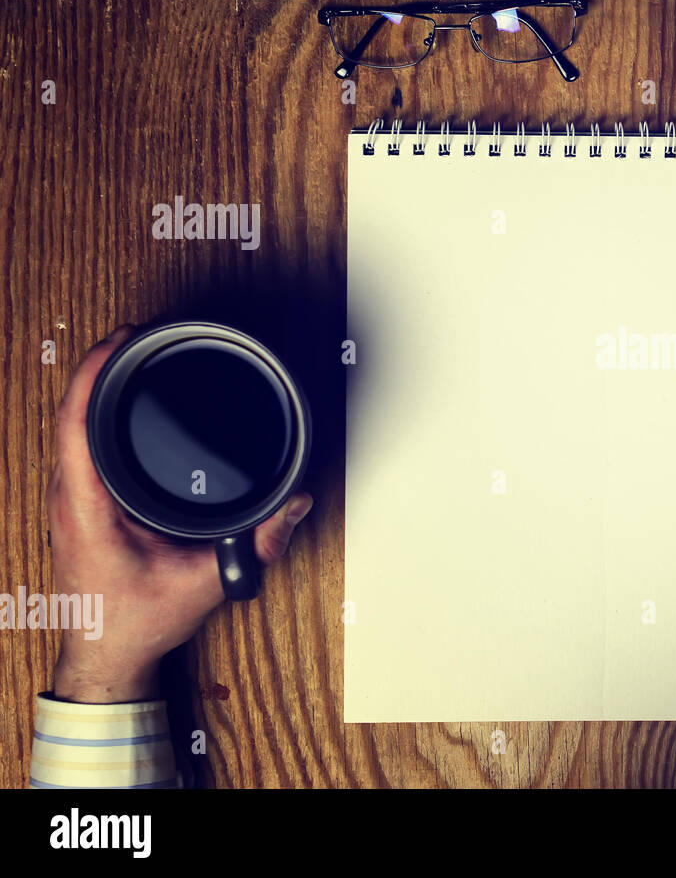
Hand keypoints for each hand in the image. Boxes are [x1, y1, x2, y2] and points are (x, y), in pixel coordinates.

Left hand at [47, 325, 312, 702]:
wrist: (107, 655)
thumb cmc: (136, 622)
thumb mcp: (205, 581)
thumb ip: (256, 544)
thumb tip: (292, 506)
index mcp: (88, 510)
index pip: (76, 424)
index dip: (94, 374)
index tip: (118, 341)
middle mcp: (69, 499)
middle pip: (69, 413)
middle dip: (99, 366)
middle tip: (132, 335)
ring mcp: (67, 501)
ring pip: (69, 428)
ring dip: (93, 389)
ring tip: (123, 355)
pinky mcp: (76, 505)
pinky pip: (75, 445)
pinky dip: (92, 413)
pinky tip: (114, 401)